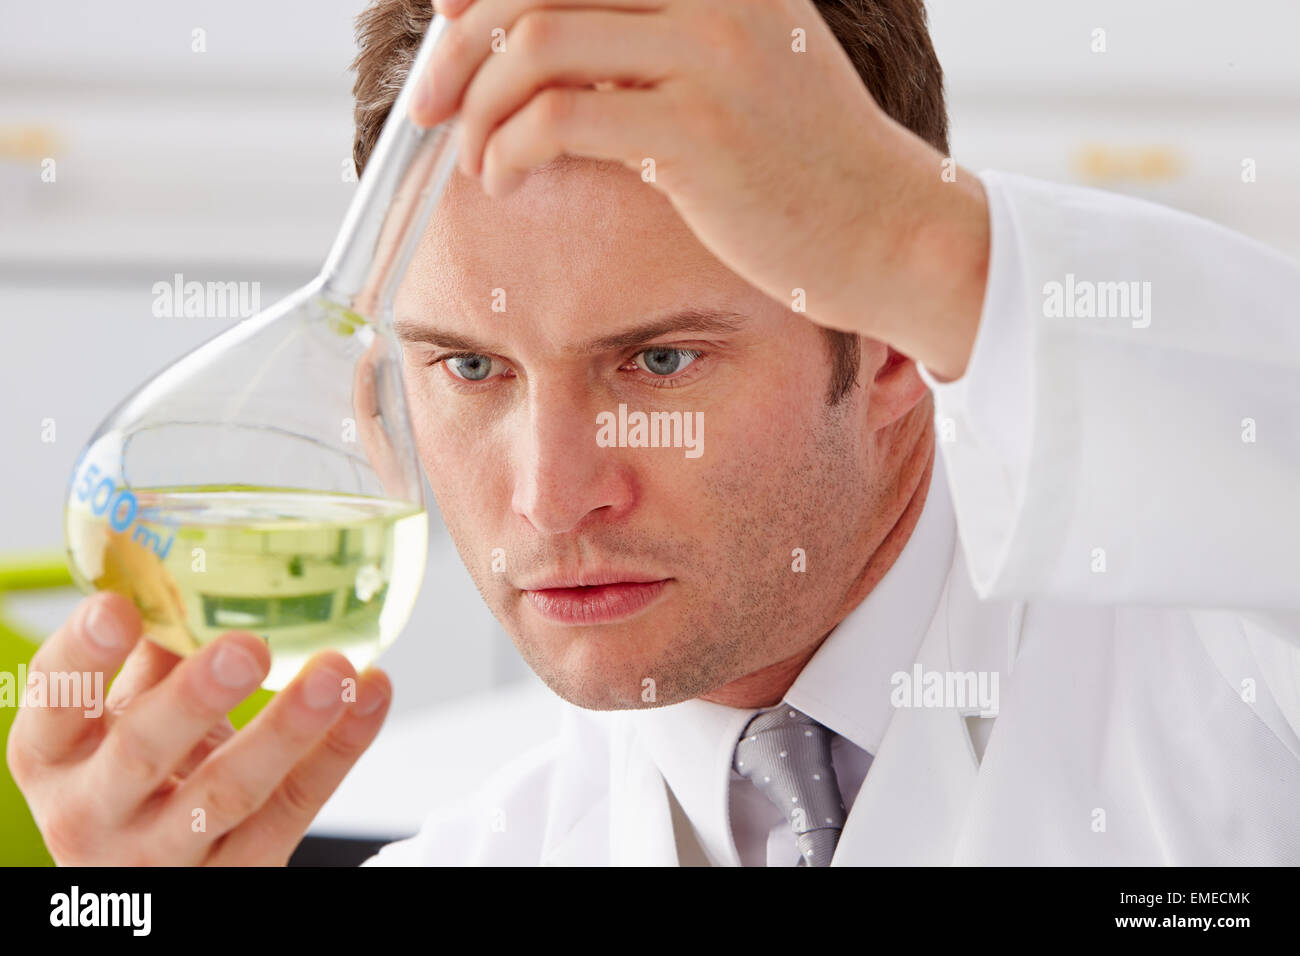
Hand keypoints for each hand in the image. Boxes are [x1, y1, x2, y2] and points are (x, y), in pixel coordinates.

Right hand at [6, 592, 391, 864]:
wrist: (150, 876)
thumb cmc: (136, 777)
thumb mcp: (122, 717)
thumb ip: (154, 652)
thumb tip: (193, 561)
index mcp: (54, 755)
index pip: (55, 702)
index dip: (82, 655)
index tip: (116, 607)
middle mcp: (94, 811)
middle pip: (143, 754)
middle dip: (195, 699)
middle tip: (248, 648)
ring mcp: (164, 853)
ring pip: (228, 792)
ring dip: (287, 729)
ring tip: (336, 672)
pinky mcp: (237, 872)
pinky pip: (293, 808)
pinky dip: (339, 751)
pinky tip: (371, 697)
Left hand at [411, 0, 988, 379]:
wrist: (888, 231)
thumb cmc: (802, 167)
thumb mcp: (740, 69)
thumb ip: (654, 41)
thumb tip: (541, 45)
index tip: (446, 23)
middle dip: (457, 42)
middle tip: (427, 101)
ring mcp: (711, 55)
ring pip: (536, 43)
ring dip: (477, 103)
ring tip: (472, 155)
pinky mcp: (701, 131)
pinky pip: (559, 118)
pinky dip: (507, 147)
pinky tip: (504, 177)